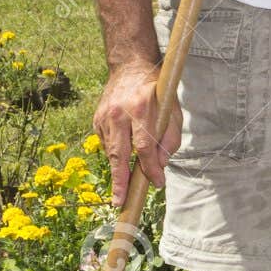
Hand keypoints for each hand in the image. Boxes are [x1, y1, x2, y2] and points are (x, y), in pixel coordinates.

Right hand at [92, 59, 182, 206]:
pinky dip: (116, 153)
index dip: (151, 169)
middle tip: (120, 202)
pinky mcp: (97, 119)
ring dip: (120, 169)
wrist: (130, 68)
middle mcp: (119, 113)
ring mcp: (105, 116)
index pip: (145, 148)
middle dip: (121, 182)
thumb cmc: (158, 92)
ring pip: (112, 152)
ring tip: (124, 184)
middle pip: (120, 155)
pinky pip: (106, 144)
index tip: (157, 183)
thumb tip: (160, 165)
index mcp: (141, 109)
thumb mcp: (173, 111)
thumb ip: (171, 138)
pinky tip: (124, 151)